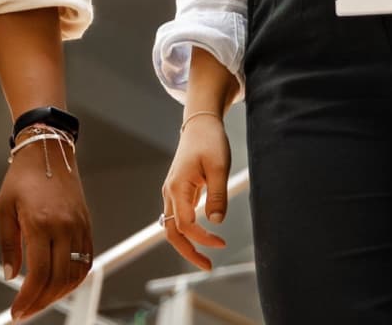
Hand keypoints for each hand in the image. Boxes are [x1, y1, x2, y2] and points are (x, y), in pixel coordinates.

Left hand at [0, 138, 92, 321]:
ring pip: (76, 274)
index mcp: (42, 223)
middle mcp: (65, 227)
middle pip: (59, 279)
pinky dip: (74, 279)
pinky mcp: (87, 226)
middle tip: (25, 311)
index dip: (28, 298)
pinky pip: (86, 260)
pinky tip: (60, 285)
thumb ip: (9, 246)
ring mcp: (80, 227)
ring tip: (40, 301)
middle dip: (41, 302)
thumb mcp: (4, 209)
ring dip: (59, 294)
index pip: (39, 274)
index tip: (16, 311)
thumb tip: (11, 276)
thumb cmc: (23, 176)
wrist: (49, 151)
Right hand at [160, 113, 230, 271]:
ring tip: (204, 257)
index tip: (222, 243)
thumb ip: (217, 195)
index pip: (185, 224)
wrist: (200, 124)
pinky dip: (188, 231)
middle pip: (171, 232)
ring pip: (172, 227)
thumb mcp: (219, 167)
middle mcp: (170, 193)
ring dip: (187, 244)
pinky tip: (202, 237)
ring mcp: (171, 192)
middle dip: (188, 252)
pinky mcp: (178, 192)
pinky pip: (178, 217)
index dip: (202, 238)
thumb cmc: (210, 142)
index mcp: (177, 187)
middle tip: (207, 266)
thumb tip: (216, 222)